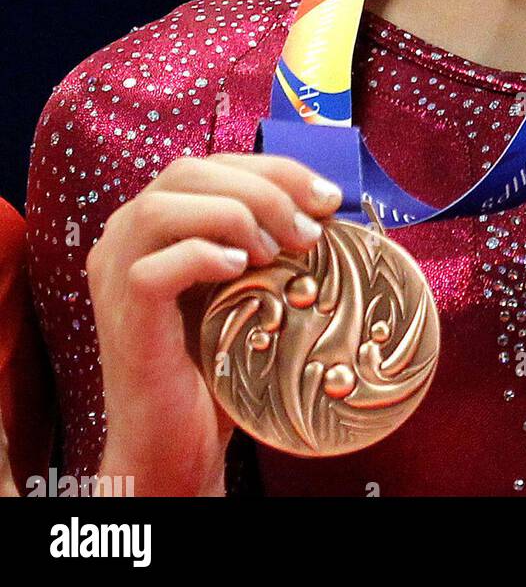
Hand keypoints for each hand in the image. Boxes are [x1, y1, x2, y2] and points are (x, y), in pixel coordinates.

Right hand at [87, 153, 341, 495]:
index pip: (213, 164)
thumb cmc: (216, 364)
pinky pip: (151, 269)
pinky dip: (202, 257)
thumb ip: (269, 241)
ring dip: (234, 215)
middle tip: (309, 230)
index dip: (275, 169)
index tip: (327, 196)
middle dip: (263, 189)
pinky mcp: (122, 316)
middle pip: (189, 173)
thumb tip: (325, 208)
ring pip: (163, 206)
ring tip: (275, 253)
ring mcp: (115, 274)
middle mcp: (125, 236)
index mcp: (156, 220)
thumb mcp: (248, 286)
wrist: (177, 444)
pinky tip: (241, 271)